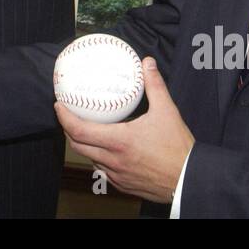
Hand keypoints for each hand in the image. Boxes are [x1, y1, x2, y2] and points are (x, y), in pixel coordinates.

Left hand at [54, 57, 192, 204]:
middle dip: (68, 129)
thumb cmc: (178, 148)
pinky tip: (106, 150)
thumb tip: (147, 63)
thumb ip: (155, 86)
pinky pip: (103, 171)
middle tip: (68, 115)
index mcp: (118, 141)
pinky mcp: (123, 185)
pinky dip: (99, 158)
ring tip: (85, 129)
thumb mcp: (167, 111)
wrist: (189, 179)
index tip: (59, 105)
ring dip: (83, 144)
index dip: (64, 117)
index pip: (79, 130)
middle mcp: (113, 160)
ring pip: (90, 159)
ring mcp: (117, 175)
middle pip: (77, 145)